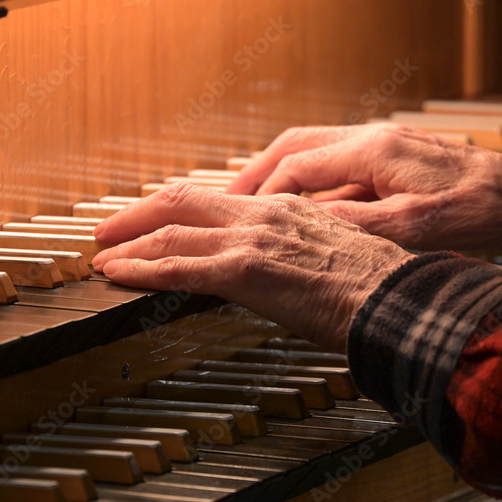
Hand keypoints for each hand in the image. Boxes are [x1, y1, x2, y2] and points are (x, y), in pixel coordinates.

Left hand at [92, 184, 413, 350]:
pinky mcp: (247, 271)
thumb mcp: (333, 257)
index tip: (153, 221)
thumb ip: (298, 255)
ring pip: (173, 231)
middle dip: (136, 215)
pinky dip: (141, 269)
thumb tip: (281, 270)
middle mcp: (264, 215)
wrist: (399, 301)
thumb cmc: (377, 289)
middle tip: (108, 230)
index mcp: (285, 210)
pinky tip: (118, 275)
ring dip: (130, 244)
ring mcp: (254, 240)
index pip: (215, 200)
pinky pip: (180, 266)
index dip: (175, 210)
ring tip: (102, 257)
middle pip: (182, 201)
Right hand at [228, 123, 501, 253]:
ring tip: (250, 206)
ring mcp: (383, 148)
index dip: (262, 195)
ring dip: (278, 178)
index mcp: (374, 150)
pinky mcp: (393, 163)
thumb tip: (306, 226)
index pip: (297, 167)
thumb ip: (360, 225)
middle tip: (226, 200)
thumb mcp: (419, 227)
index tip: (239, 220)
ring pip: (313, 155)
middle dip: (254, 174)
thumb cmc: (483, 209)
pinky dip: (309, 187)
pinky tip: (302, 213)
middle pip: (294, 148)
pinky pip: (336, 168)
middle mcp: (373, 140)